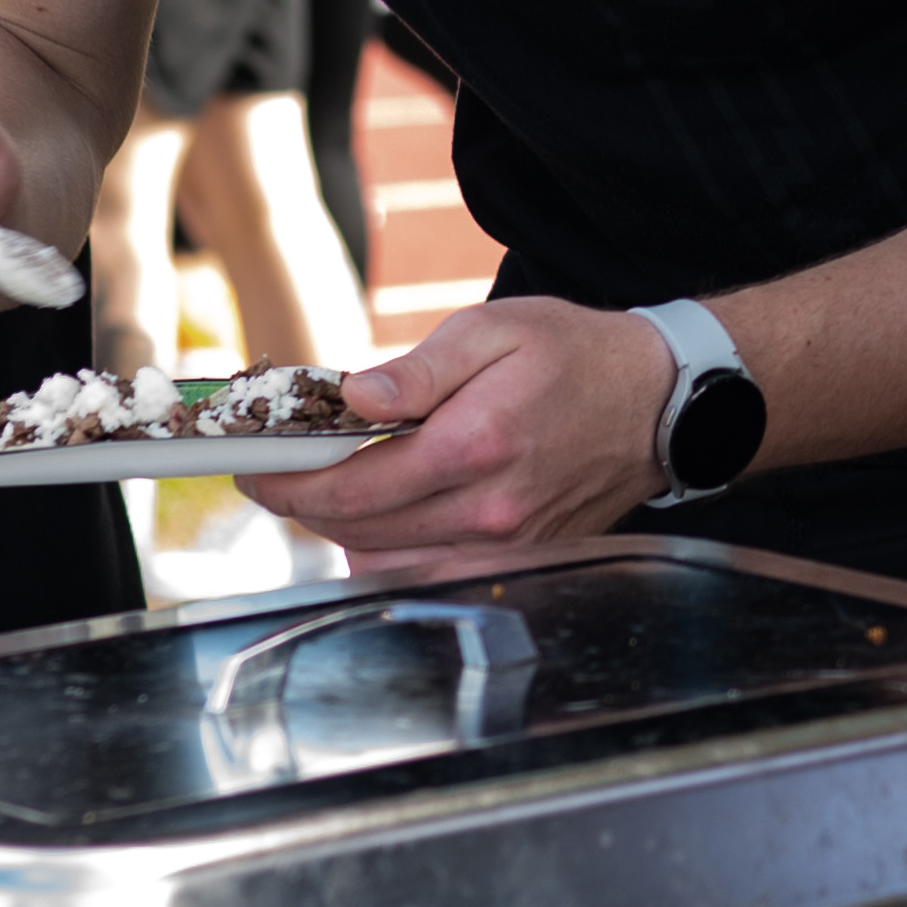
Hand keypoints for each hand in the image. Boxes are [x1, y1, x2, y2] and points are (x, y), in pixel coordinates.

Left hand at [270, 298, 672, 559]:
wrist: (657, 403)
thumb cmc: (572, 356)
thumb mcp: (492, 331)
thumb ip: (416, 370)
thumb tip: (353, 400)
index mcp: (475, 446)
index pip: (350, 486)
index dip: (285, 480)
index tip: (250, 465)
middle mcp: (488, 511)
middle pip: (355, 531)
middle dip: (301, 503)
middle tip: (273, 470)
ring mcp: (504, 547)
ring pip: (385, 564)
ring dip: (341, 531)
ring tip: (326, 485)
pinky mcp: (515, 563)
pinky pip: (426, 576)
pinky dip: (387, 552)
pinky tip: (381, 514)